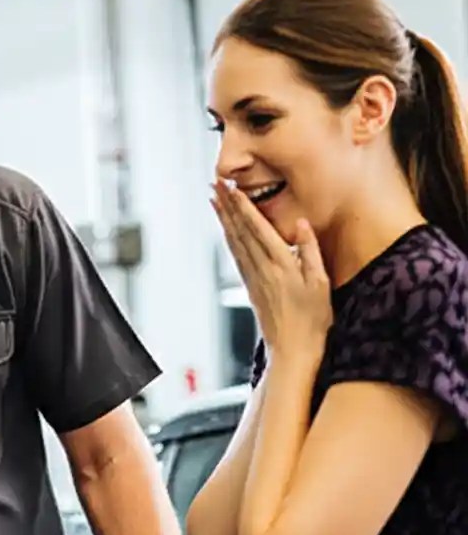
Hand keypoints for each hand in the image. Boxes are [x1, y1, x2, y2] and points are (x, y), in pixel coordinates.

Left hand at [211, 180, 332, 361]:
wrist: (292, 351)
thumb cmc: (312, 321)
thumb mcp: (321, 284)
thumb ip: (310, 252)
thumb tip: (301, 223)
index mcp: (280, 265)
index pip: (257, 228)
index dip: (243, 206)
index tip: (231, 187)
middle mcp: (261, 269)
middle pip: (240, 230)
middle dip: (227, 205)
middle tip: (215, 183)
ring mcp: (253, 278)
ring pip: (234, 241)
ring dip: (223, 218)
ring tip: (214, 199)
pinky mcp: (250, 286)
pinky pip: (236, 255)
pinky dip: (228, 237)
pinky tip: (225, 229)